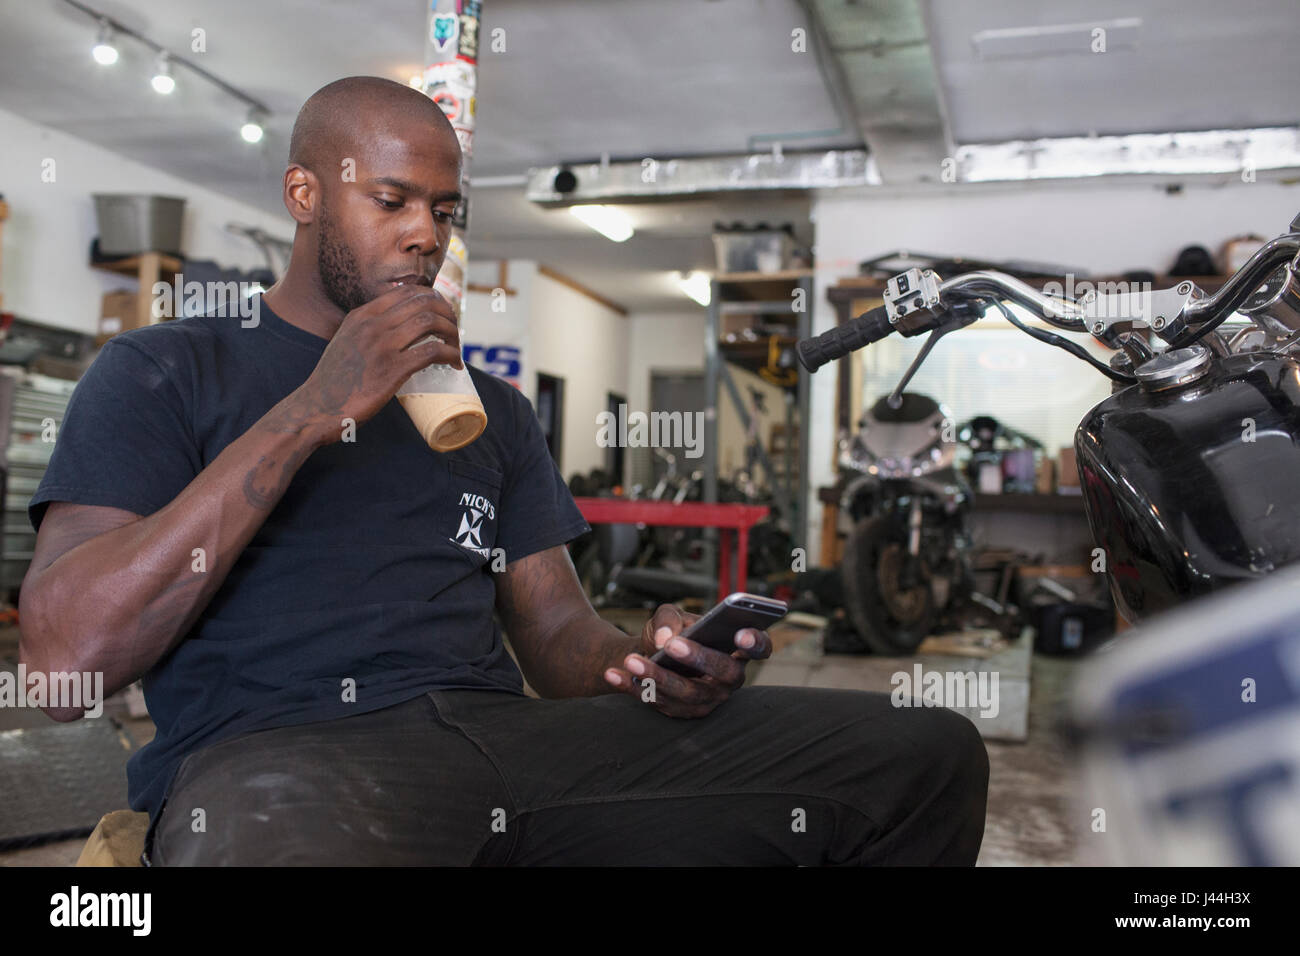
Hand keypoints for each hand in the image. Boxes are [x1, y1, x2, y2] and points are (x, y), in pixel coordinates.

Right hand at [299, 284, 463, 439]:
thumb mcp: (346, 341)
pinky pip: (432, 351)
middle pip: (424, 302)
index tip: (443, 315)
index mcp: (362, 315)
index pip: (407, 291)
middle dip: (448, 314)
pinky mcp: (392, 369)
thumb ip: (368, 330)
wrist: (315, 407)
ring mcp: (382, 345)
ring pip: (431, 322)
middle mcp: (372, 324)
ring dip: (452, 333)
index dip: (433, 299)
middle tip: (455, 331)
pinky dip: (450, 355)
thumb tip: (396, 329)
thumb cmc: (333, 381)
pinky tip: (454, 365)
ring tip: (456, 349)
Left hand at [603, 603, 772, 717]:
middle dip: (698, 658)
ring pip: (686, 692)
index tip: (740, 633)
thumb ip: (670, 617)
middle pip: (723, 673)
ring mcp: (706, 700)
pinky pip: (657, 702)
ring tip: (632, 660)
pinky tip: (613, 674)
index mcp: (736, 650)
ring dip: (657, 676)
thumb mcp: (670, 615)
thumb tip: (666, 637)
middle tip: (672, 645)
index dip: (756, 642)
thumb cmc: (669, 631)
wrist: (646, 653)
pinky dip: (632, 688)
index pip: (760, 647)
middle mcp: (727, 679)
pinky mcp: (679, 712)